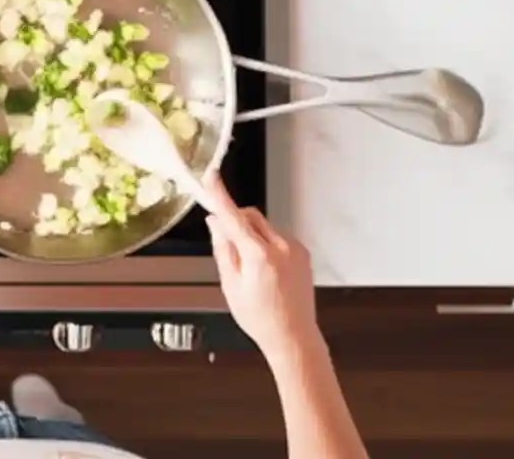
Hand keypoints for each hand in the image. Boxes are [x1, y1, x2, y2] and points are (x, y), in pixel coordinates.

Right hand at [204, 175, 322, 361]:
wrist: (293, 336)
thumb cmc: (261, 318)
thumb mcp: (230, 285)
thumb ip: (222, 248)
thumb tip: (216, 223)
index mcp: (260, 256)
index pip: (234, 216)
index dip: (220, 195)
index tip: (211, 177)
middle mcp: (281, 247)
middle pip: (251, 216)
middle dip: (235, 221)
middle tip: (224, 241)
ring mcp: (295, 249)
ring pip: (264, 226)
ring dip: (251, 234)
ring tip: (249, 267)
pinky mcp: (302, 252)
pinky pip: (277, 237)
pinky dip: (265, 243)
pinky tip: (264, 269)